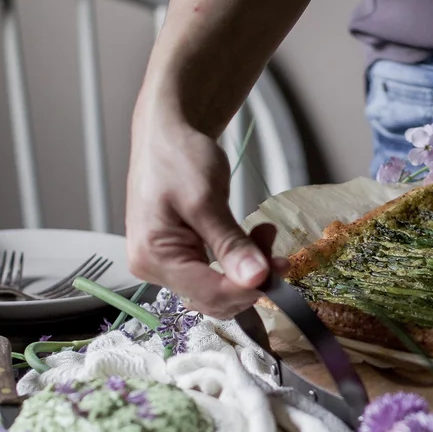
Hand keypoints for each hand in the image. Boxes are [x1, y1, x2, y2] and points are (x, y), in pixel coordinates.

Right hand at [126, 111, 275, 318]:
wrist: (166, 135)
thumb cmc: (176, 157)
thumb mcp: (205, 199)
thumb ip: (230, 244)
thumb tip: (256, 279)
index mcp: (153, 257)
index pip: (208, 294)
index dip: (248, 288)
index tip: (279, 269)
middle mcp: (154, 268)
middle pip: (214, 297)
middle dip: (250, 278)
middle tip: (273, 242)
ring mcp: (166, 265)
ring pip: (218, 288)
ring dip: (248, 269)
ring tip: (264, 232)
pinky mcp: (181, 256)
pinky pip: (214, 274)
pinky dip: (238, 261)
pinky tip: (252, 238)